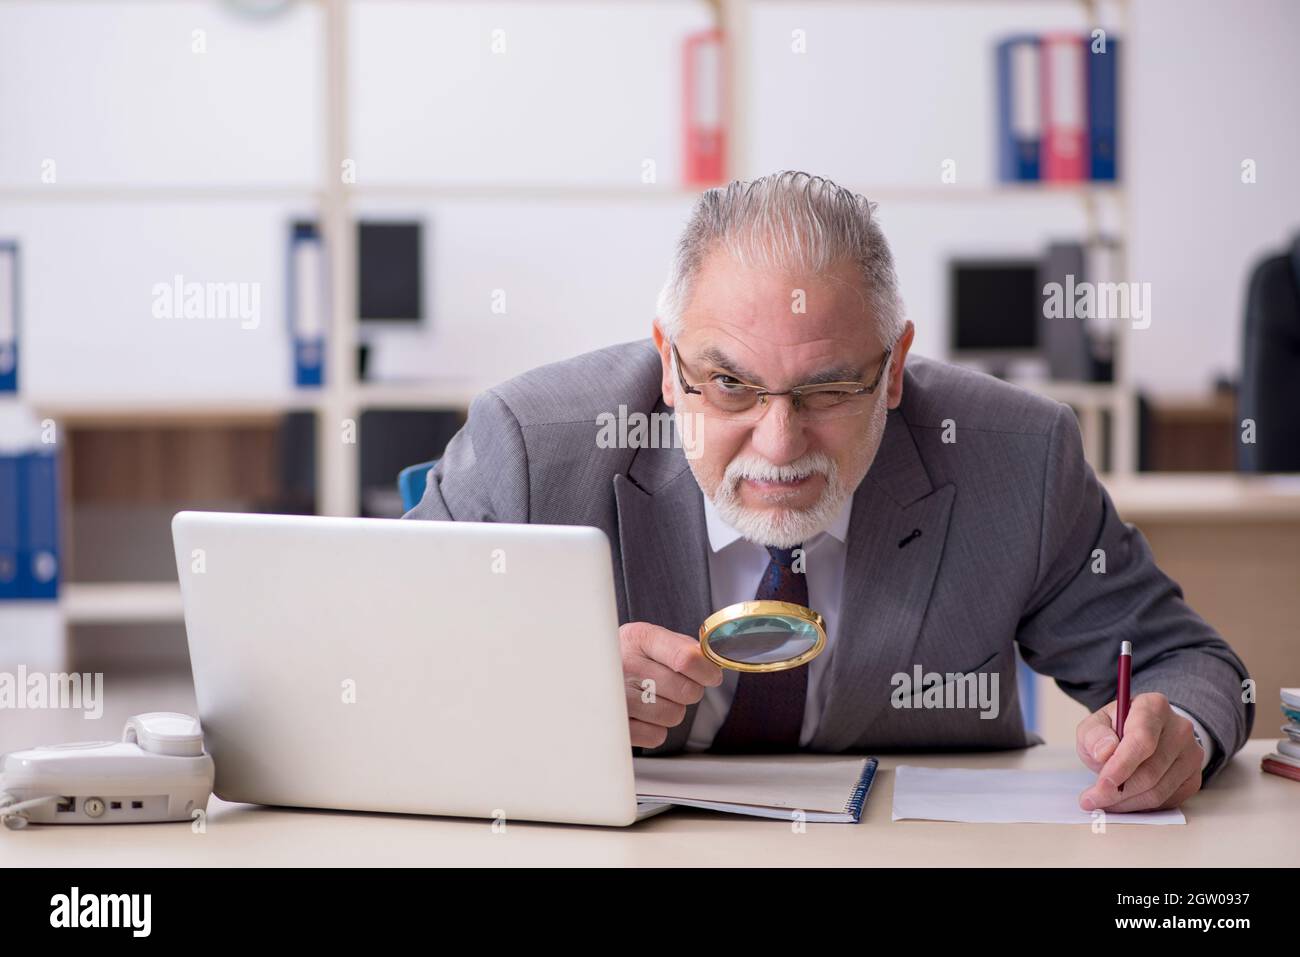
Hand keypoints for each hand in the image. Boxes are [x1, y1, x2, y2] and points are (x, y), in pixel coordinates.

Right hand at [620, 621, 722, 748]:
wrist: (589, 671)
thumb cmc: (631, 656)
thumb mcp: (653, 640)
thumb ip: (685, 647)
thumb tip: (712, 664)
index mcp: (639, 638)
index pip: (686, 658)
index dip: (707, 671)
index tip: (711, 675)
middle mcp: (624, 664)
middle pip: (686, 691)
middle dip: (689, 691)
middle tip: (675, 685)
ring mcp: (616, 696)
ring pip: (674, 715)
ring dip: (671, 710)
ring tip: (654, 698)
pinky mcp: (614, 725)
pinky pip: (656, 736)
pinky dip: (655, 729)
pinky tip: (643, 714)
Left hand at [1075, 692, 1203, 811]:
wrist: (1143, 735)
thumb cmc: (1116, 729)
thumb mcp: (1096, 724)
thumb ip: (1093, 734)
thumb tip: (1104, 751)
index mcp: (1154, 707)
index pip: (1142, 740)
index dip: (1121, 766)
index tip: (1101, 785)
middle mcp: (1179, 729)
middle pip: (1150, 771)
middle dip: (1117, 792)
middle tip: (1092, 800)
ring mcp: (1191, 754)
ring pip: (1159, 790)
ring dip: (1126, 803)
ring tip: (1103, 802)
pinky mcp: (1194, 778)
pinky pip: (1168, 801)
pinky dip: (1141, 807)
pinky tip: (1123, 802)